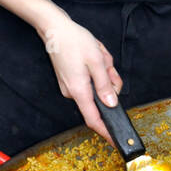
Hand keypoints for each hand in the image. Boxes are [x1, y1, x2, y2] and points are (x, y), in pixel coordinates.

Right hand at [40, 13, 123, 140]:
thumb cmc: (75, 41)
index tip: (116, 141)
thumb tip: (112, 105)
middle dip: (110, 82)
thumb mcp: (97, 61)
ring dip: (104, 72)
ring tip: (98, 55)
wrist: (54, 28)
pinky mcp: (70, 80)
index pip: (94, 119)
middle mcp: (72, 92)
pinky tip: (93, 55)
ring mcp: (70, 86)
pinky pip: (90, 80)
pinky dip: (96, 69)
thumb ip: (105, 85)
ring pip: (97, 86)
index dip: (106, 132)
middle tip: (108, 64)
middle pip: (101, 98)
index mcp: (79, 90)